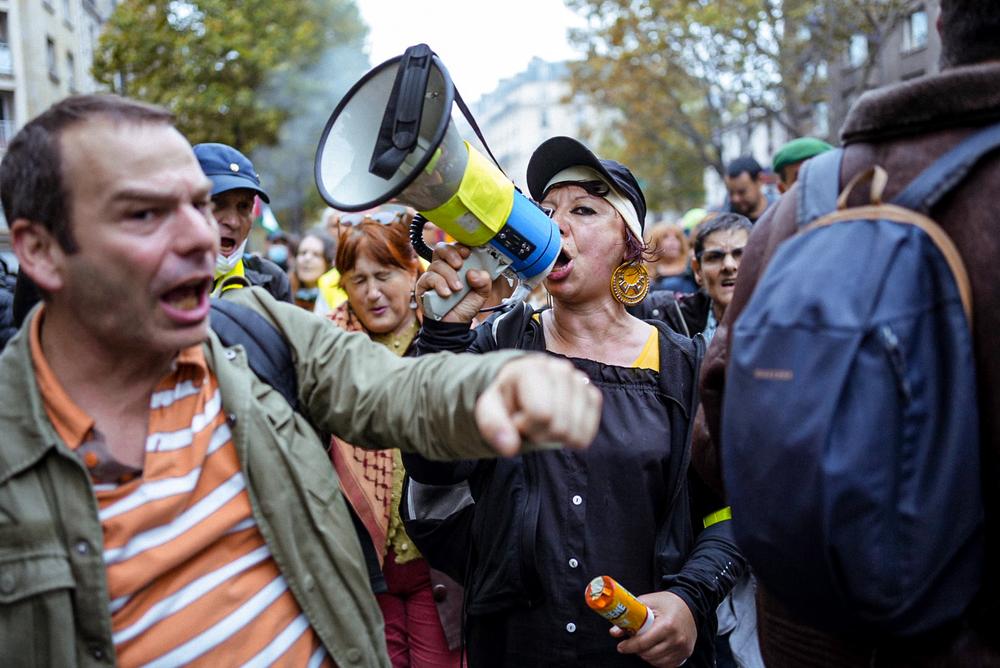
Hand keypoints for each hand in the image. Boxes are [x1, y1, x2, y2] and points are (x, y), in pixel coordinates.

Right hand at [414, 243, 492, 322]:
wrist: (454, 324)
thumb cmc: (464, 306)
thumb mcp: (481, 293)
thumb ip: (484, 281)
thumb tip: (474, 272)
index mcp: (458, 265)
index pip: (456, 247)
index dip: (460, 247)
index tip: (467, 253)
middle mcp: (444, 267)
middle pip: (441, 248)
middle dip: (451, 254)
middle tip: (459, 265)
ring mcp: (433, 275)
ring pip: (437, 264)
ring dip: (449, 276)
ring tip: (457, 289)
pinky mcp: (423, 285)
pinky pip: (429, 277)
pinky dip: (440, 284)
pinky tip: (446, 294)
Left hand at [475, 356, 601, 455]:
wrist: (520, 389)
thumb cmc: (504, 399)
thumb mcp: (487, 409)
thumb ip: (492, 425)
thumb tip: (509, 446)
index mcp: (533, 368)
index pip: (542, 414)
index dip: (525, 427)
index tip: (515, 418)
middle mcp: (561, 369)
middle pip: (560, 427)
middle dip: (540, 434)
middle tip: (528, 422)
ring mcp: (580, 381)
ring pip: (576, 433)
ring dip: (555, 437)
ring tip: (542, 421)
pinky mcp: (592, 394)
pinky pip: (589, 431)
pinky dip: (572, 437)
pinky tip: (558, 424)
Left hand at [613, 591, 696, 666]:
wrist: (690, 604)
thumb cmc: (667, 602)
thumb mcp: (648, 602)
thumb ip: (630, 616)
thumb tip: (614, 632)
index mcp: (667, 625)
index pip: (643, 643)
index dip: (629, 646)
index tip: (621, 646)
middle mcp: (677, 639)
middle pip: (649, 654)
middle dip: (637, 651)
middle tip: (632, 644)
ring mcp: (683, 648)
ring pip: (657, 661)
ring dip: (646, 656)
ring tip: (643, 646)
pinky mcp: (686, 653)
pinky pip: (667, 664)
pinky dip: (657, 660)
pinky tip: (653, 651)